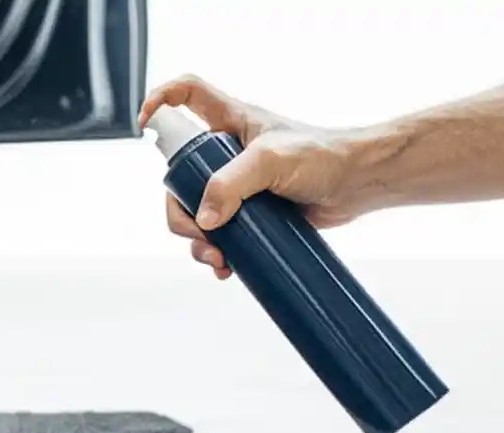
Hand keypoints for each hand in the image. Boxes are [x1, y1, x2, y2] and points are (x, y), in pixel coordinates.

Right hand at [139, 75, 367, 279]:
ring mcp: (237, 185)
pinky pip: (219, 235)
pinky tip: (227, 267)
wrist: (360, 185)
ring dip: (197, 242)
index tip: (144, 123)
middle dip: (178, 211)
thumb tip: (205, 220)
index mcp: (230, 122)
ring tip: (218, 260)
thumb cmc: (324, 156)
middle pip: (178, 176)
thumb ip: (231, 185)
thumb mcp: (271, 162)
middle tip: (198, 234)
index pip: (187, 94)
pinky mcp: (250, 213)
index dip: (161, 101)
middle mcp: (227, 152)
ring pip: (195, 213)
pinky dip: (216, 253)